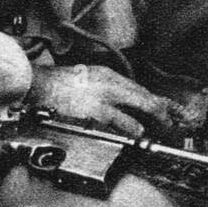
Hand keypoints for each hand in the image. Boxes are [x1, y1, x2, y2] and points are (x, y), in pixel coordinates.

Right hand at [29, 63, 171, 139]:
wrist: (36, 85)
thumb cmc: (57, 85)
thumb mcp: (85, 80)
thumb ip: (104, 89)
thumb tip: (122, 103)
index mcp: (106, 74)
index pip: (137, 87)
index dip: (154, 100)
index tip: (165, 108)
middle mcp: (108, 81)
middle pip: (143, 94)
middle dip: (160, 108)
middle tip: (170, 121)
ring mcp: (103, 95)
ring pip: (138, 102)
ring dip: (153, 116)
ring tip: (160, 127)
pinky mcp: (94, 109)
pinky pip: (120, 119)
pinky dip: (133, 126)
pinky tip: (139, 132)